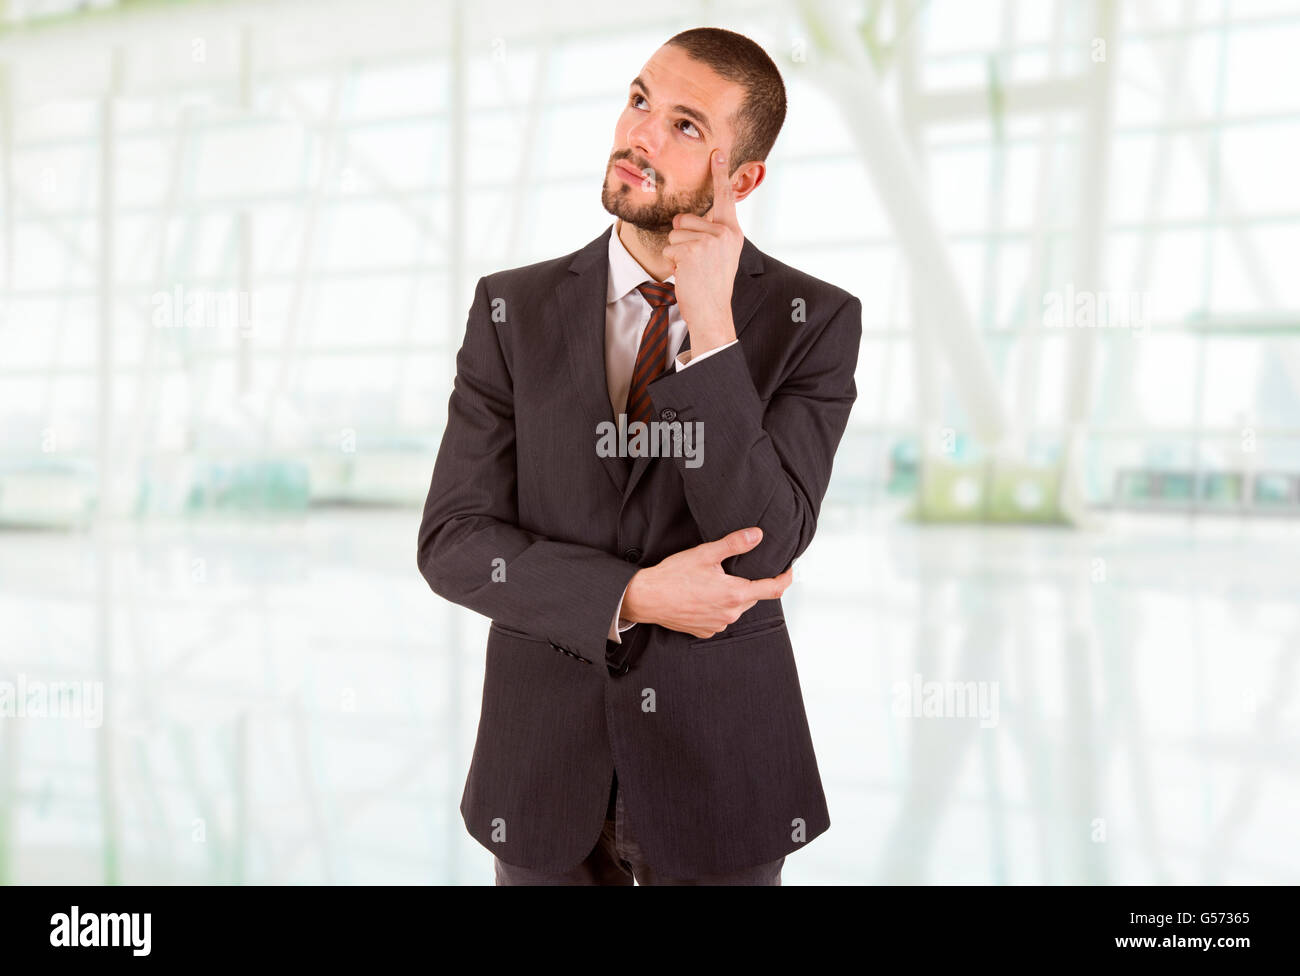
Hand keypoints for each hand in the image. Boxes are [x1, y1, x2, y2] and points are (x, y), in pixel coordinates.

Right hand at [620, 527, 794, 638]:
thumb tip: (757, 536)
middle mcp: (730, 614)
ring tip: (711, 582)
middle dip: (750, 583)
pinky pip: (720, 618)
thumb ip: (735, 544)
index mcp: (735, 594)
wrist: (646, 598)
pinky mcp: (705, 631)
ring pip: (736, 608)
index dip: (785, 578)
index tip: (789, 571)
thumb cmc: (673, 576)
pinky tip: (702, 596)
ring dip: (732, 596)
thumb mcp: (705, 553)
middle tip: (734, 569)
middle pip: (753, 597)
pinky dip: (717, 607)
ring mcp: (717, 625)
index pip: (773, 589)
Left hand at [662, 149, 743, 355]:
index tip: (717, 150)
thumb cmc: (711, 286)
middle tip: (696, 264)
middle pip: (684, 219)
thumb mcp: (718, 256)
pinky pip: (669, 247)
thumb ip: (708, 234)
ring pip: (674, 234)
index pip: (725, 197)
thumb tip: (679, 220)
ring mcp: (710, 241)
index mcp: (732, 232)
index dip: (720, 172)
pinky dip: (673, 263)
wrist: (712, 313)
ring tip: (692, 270)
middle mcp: (724, 233)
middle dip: (682, 240)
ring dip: (677, 254)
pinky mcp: (693, 250)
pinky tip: (687, 275)